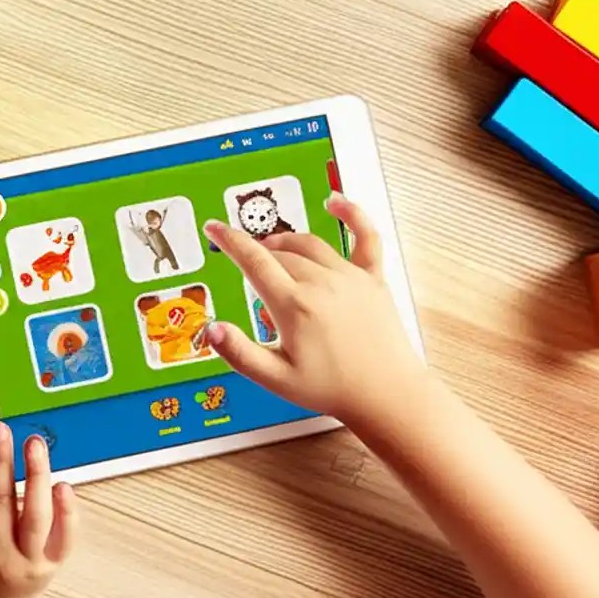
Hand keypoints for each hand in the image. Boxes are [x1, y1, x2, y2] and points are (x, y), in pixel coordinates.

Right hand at [202, 193, 424, 424]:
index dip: (229, 240)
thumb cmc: (333, 389)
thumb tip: (212, 329)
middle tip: (246, 262)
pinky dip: (352, 214)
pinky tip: (336, 202)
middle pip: (278, 254)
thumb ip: (240, 353)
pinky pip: (365, 236)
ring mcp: (350, 278)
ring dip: (285, 242)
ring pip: (309, 244)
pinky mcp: (373, 279)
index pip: (253, 260)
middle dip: (257, 253)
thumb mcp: (276, 379)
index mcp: (294, 306)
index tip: (215, 228)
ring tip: (273, 249)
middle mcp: (321, 284)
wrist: (386, 395)